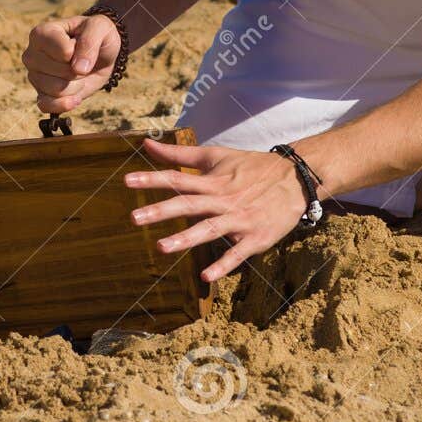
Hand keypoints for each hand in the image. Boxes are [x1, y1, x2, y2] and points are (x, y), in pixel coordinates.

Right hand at [22, 13, 120, 113]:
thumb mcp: (100, 28)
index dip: (78, 52)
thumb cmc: (96, 35)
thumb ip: (90, 42)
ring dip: (76, 85)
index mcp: (41, 33)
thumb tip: (78, 69)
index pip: (62, 51)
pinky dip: (65, 104)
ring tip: (77, 74)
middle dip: (78, 70)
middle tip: (80, 61)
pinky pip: (47, 106)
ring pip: (57, 90)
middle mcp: (32, 54)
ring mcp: (34, 76)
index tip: (80, 44)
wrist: (100, 54)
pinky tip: (75, 98)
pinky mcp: (40, 94)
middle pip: (59, 72)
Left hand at [126, 137, 307, 281]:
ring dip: (186, 238)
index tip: (127, 181)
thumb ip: (179, 154)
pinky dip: (223, 265)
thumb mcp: (216, 156)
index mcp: (212, 181)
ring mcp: (239, 219)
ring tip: (162, 247)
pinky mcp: (255, 238)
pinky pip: (237, 254)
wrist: (294, 179)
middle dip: (161, 211)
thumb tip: (147, 143)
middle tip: (134, 218)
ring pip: (210, 229)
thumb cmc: (250, 167)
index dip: (152, 179)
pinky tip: (205, 278)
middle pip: (188, 204)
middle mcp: (223, 199)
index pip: (177, 178)